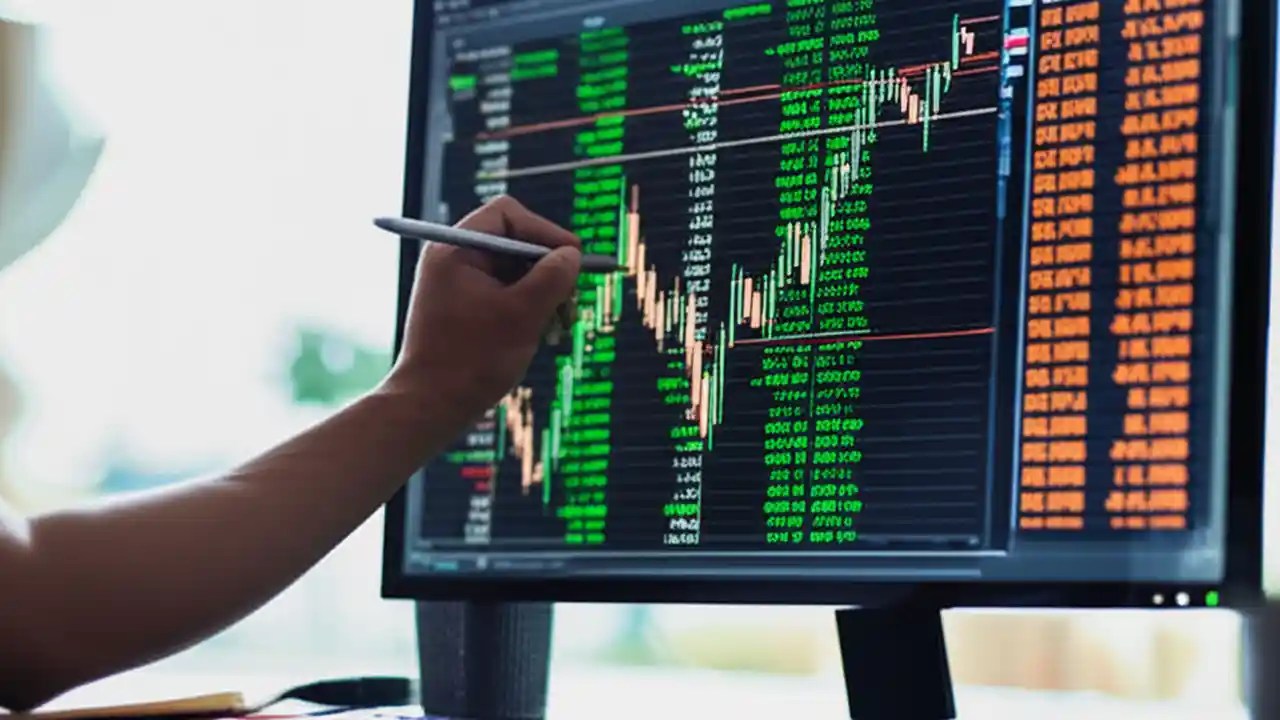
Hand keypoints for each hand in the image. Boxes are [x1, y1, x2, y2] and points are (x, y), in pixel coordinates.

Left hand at [384, 196, 581, 427]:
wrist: (429, 408)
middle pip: (515, 243)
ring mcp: (457, 286)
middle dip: (548, 269)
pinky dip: (528, 309)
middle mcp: (453, 260)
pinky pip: (504, 295)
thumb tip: (571, 255)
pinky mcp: (464, 310)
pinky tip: (544, 334)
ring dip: (543, 293)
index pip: (508, 215)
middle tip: (572, 299)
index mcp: (456, 249)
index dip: (546, 232)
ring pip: (514, 273)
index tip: (572, 260)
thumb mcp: (522, 315)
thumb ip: (552, 277)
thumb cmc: (471, 361)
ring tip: (561, 324)